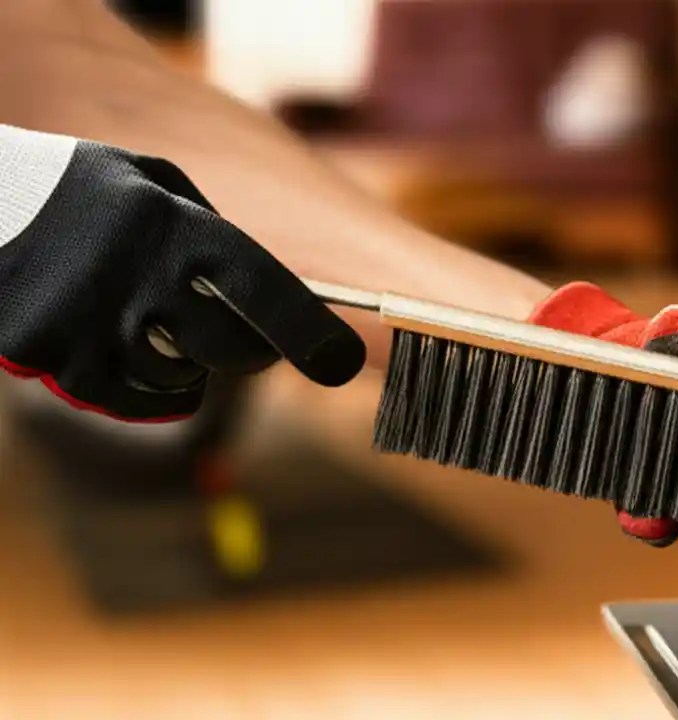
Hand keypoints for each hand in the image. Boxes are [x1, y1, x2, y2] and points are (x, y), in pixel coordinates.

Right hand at [0, 125, 364, 420]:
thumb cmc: (85, 193)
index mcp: (175, 226)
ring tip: (145, 315)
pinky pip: (133, 400)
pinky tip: (115, 342)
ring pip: (183, 380)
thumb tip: (280, 296)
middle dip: (251, 352)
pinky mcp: (55, 359)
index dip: (309, 332)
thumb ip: (215, 231)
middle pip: (232, 353)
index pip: (262, 290)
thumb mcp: (152, 182)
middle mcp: (139, 278)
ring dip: (184, 361)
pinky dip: (140, 385)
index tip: (342, 362)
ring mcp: (94, 323)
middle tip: (243, 337)